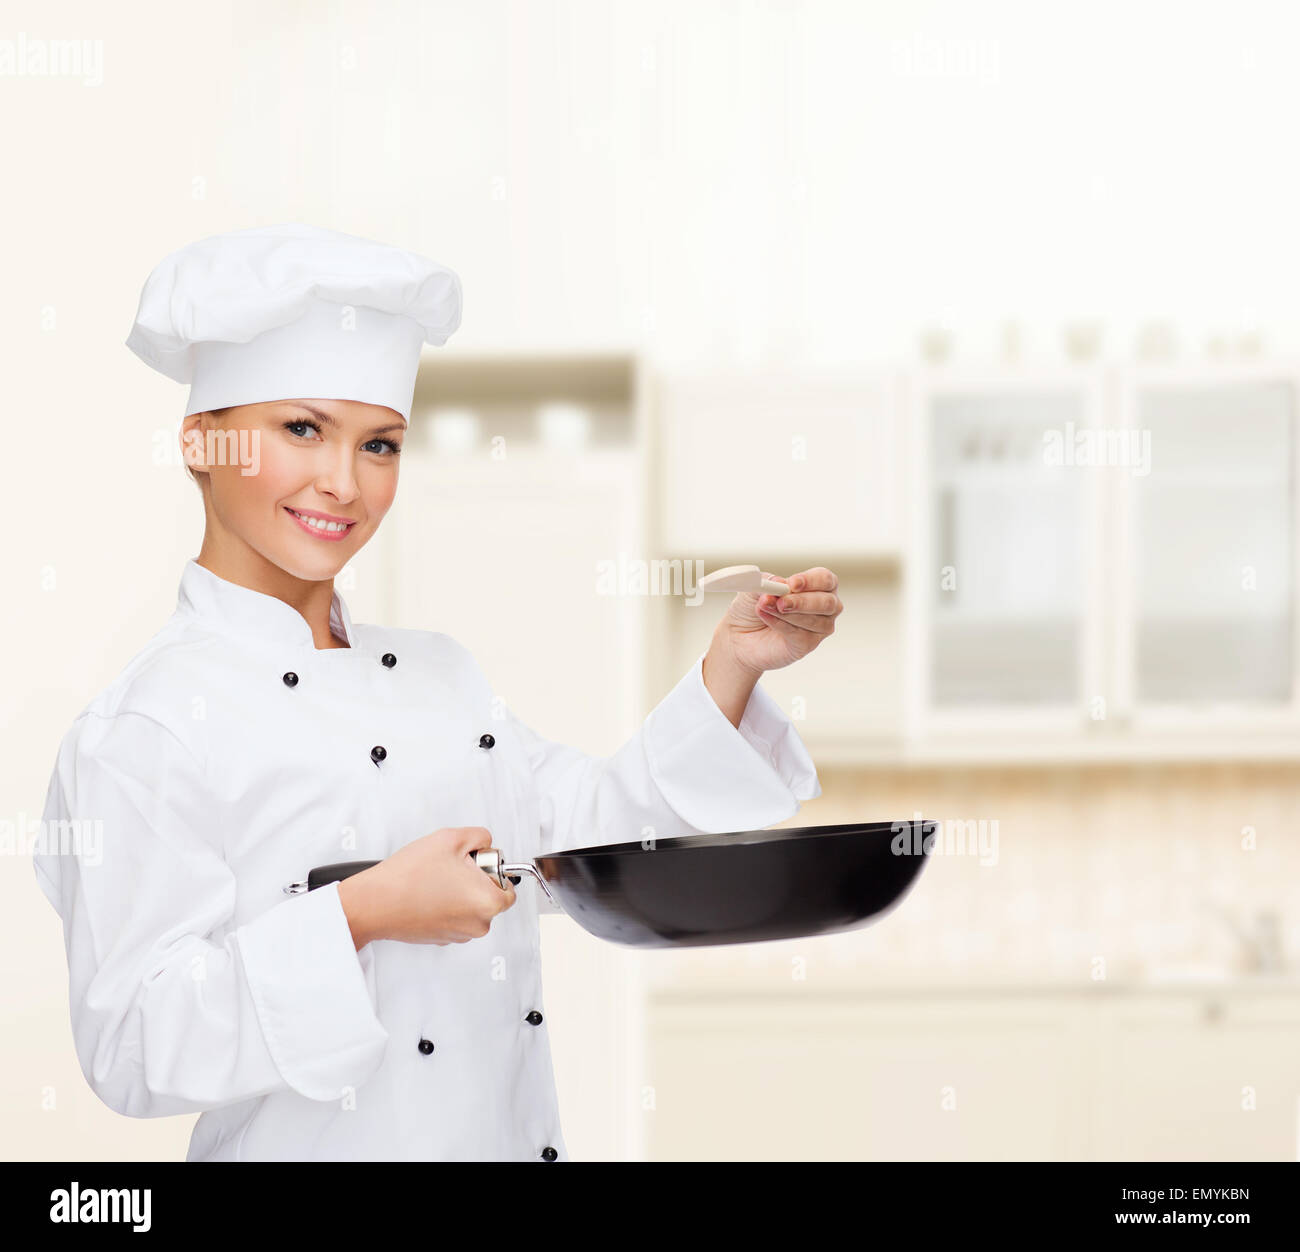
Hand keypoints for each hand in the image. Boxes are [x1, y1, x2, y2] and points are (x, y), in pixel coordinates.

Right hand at [338, 826, 516, 947]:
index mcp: (488, 902)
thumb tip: (486, 844)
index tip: (475, 863)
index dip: (493, 871)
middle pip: (489, 897)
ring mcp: (458, 935)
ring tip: (434, 880)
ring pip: (469, 908)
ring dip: (458, 893)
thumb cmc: (409, 876)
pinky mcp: (440, 939)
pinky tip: (425, 894)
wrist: (374, 903)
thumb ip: (481, 837)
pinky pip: (452, 917)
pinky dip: (443, 906)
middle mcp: (477, 925)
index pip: (509, 887)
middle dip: (474, 881)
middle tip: (451, 868)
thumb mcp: (452, 838)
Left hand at [715, 566, 842, 675]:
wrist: (740, 634)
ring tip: (764, 607)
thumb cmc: (754, 607)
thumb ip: (770, 582)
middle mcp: (825, 607)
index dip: (811, 581)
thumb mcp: (758, 587)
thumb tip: (780, 583)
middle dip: (802, 601)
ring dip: (786, 613)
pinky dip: (780, 625)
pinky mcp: (807, 645)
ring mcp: (820, 628)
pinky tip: (766, 618)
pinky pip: (799, 635)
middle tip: (781, 601)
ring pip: (813, 620)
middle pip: (827, 602)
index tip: (792, 583)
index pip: (825, 579)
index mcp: (819, 586)